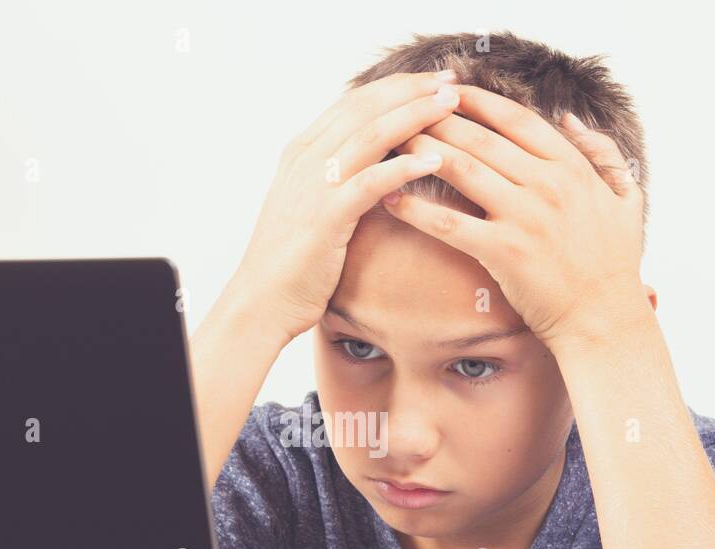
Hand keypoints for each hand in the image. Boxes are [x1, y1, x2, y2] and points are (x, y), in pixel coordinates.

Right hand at [227, 70, 462, 343]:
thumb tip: (374, 162)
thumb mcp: (310, 205)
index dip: (398, 86)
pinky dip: (403, 166)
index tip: (435, 80)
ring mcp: (314, 186)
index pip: (355, 102)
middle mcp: (307, 159)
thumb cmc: (293, 261)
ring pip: (371, 134)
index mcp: (303, 152)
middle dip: (413, 90)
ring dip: (415, 115)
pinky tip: (435, 159)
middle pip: (366, 107)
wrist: (261, 301)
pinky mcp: (326, 217)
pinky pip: (370, 182)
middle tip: (453, 80)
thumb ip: (335, 177)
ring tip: (451, 105)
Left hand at [379, 85, 648, 350]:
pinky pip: (449, 224)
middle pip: (481, 139)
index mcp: (572, 167)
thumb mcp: (626, 198)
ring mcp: (525, 216)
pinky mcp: (504, 251)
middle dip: (438, 119)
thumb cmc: (616, 265)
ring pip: (462, 170)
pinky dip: (417, 209)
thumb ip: (603, 154)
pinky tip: (389, 198)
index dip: (479, 101)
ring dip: (422, 152)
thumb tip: (570, 119)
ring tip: (391, 144)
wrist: (605, 320)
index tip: (449, 91)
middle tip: (405, 112)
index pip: (516, 119)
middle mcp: (548, 184)